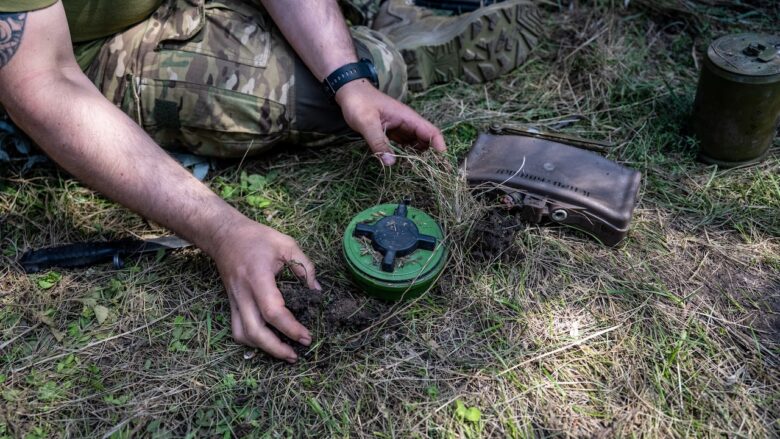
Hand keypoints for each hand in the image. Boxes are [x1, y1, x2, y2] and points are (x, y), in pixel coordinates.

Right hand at [209, 217, 320, 362]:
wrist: (224, 235)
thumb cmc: (257, 238)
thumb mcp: (286, 244)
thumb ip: (305, 267)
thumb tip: (317, 291)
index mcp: (258, 278)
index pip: (272, 311)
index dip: (290, 328)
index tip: (306, 336)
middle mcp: (243, 294)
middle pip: (254, 331)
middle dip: (276, 349)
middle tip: (296, 354)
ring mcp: (234, 300)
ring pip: (243, 335)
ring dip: (262, 348)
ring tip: (284, 352)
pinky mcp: (231, 304)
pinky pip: (237, 329)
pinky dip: (252, 341)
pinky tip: (267, 342)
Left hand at [336, 80, 446, 165]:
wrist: (349, 92)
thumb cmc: (359, 103)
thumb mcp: (367, 123)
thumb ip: (378, 142)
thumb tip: (391, 163)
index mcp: (407, 117)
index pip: (431, 131)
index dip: (439, 146)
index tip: (442, 163)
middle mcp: (407, 123)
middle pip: (426, 140)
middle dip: (430, 155)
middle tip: (428, 174)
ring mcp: (400, 128)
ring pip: (416, 144)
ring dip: (418, 156)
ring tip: (416, 173)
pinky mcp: (392, 132)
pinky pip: (404, 145)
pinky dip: (406, 155)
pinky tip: (403, 165)